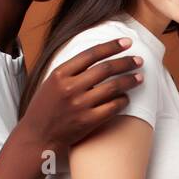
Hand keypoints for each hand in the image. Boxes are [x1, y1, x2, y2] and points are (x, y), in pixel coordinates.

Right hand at [22, 38, 143, 150]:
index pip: (91, 54)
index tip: (126, 42)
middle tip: (139, 60)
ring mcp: (79, 105)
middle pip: (106, 68)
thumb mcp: (52, 82)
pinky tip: (127, 97)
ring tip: (140, 77)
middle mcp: (70, 87)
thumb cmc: (46, 107)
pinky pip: (113, 107)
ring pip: (113, 87)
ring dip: (130, 80)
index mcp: (60, 74)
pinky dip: (123, 100)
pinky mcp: (88, 121)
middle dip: (126, 62)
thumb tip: (99, 55)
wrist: (38, 135)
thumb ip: (72, 69)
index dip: (111, 46)